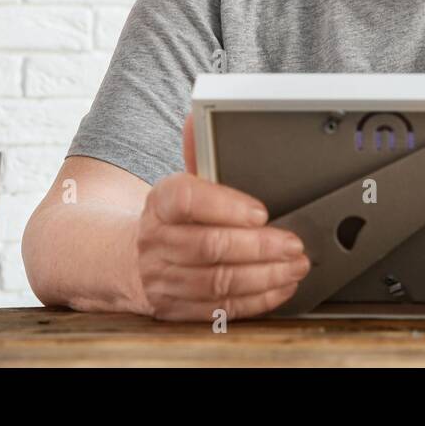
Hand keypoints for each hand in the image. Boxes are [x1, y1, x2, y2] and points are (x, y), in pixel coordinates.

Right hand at [132, 112, 310, 320]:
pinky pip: (219, 309)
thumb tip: (197, 115)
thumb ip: (200, 153)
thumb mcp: (182, 182)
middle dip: (259, 247)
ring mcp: (164, 279)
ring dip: (264, 276)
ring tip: (294, 265)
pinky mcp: (175, 309)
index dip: (227, 205)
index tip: (261, 211)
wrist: (130, 258)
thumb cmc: (172, 217)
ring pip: (218, 282)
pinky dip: (256, 300)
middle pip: (209, 246)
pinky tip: (280, 287)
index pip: (187, 200)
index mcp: (159, 203)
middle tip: (293, 243)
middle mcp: (156, 242)